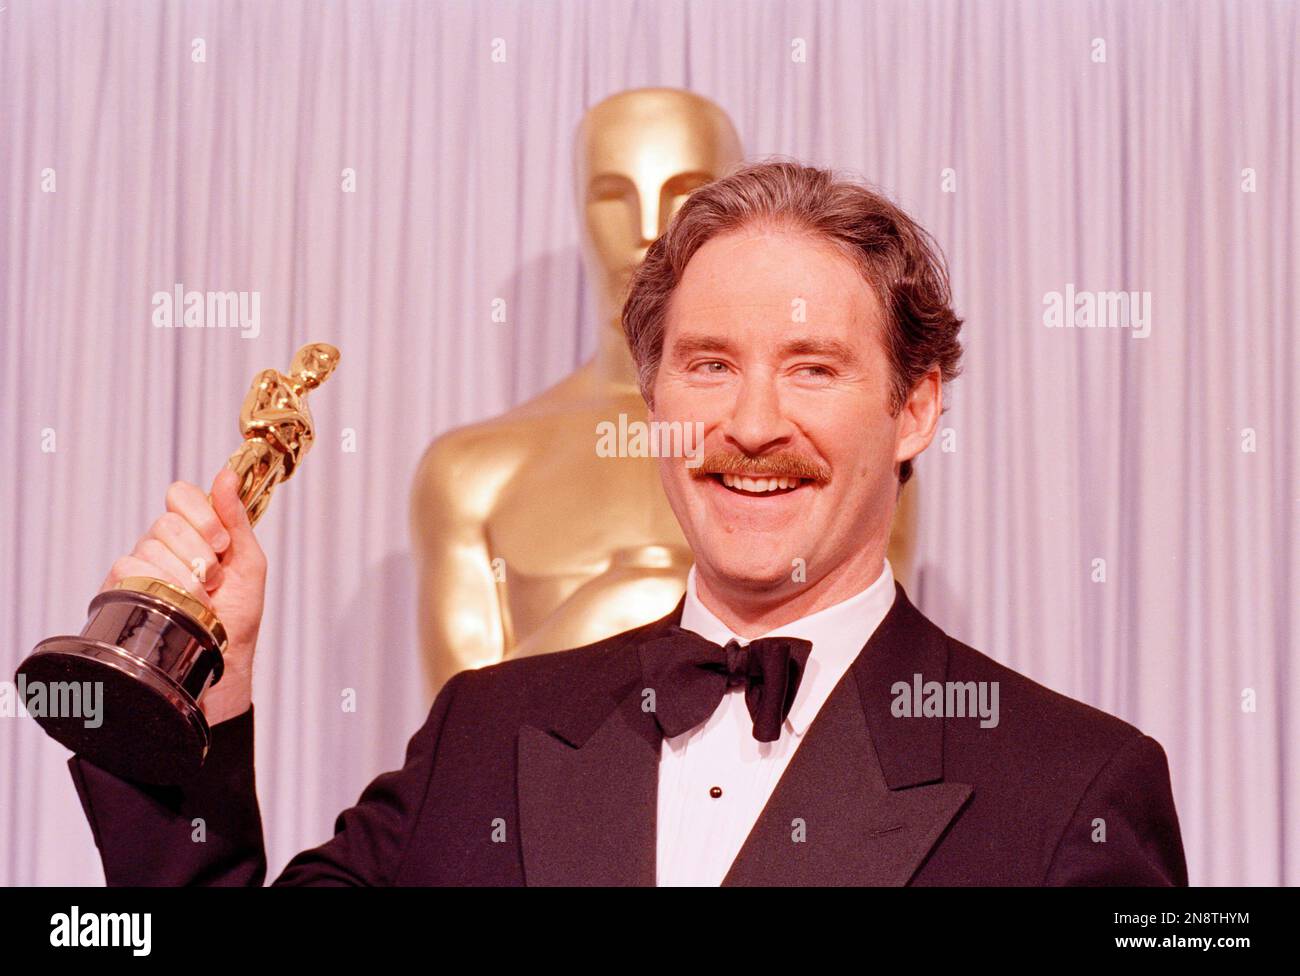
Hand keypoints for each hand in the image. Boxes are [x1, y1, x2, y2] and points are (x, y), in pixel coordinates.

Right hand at [100, 467, 266, 724]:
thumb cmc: (237, 614)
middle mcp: (162, 544)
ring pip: (149, 546)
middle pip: (167, 522)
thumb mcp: (248, 563)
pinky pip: (129, 569)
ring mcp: (139, 565)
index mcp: (194, 531)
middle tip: (213, 580)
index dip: (201, 514)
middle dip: (199, 554)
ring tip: (198, 600)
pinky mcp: (120, 589)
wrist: (223, 659)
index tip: (220, 543)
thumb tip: (228, 475)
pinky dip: (160, 588)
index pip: (180, 494)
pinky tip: (175, 607)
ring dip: (184, 578)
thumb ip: (237, 519)